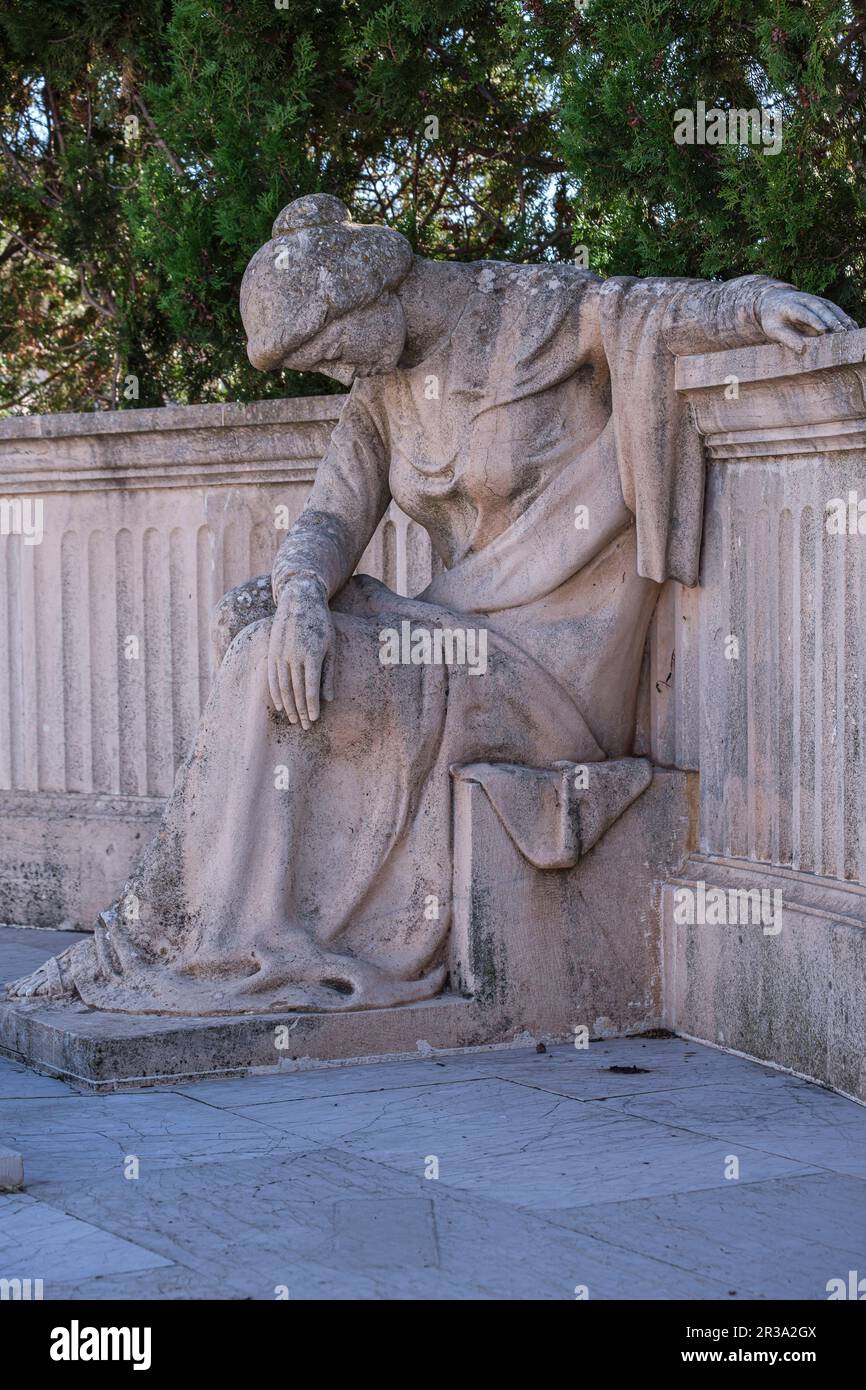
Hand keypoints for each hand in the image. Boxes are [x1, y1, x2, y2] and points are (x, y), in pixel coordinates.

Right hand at [267, 575, 334, 728]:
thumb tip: (329, 698)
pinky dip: (276, 693)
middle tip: (305, 727)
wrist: (299, 599)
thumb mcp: (331, 645)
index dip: (312, 707)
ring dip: (288, 706)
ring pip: (283, 686)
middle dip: (301, 711)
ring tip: (293, 720)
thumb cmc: (321, 623)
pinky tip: (280, 705)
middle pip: (296, 691)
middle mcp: (294, 656)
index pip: (310, 689)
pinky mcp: (273, 651)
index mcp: (312, 655)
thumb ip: (329, 672)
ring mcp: (281, 653)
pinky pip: (273, 677)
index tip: (315, 720)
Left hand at [759, 287, 857, 353]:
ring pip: (831, 307)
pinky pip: (835, 309)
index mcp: (790, 305)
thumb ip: (787, 339)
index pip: (804, 312)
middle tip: (842, 331)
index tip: (824, 330)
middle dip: (832, 319)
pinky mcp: (822, 303)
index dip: (814, 320)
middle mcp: (805, 299)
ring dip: (842, 318)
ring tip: (851, 330)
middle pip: (820, 308)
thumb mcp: (774, 330)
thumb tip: (803, 350)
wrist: (774, 300)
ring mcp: (815, 300)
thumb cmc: (773, 319)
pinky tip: (853, 327)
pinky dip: (845, 317)